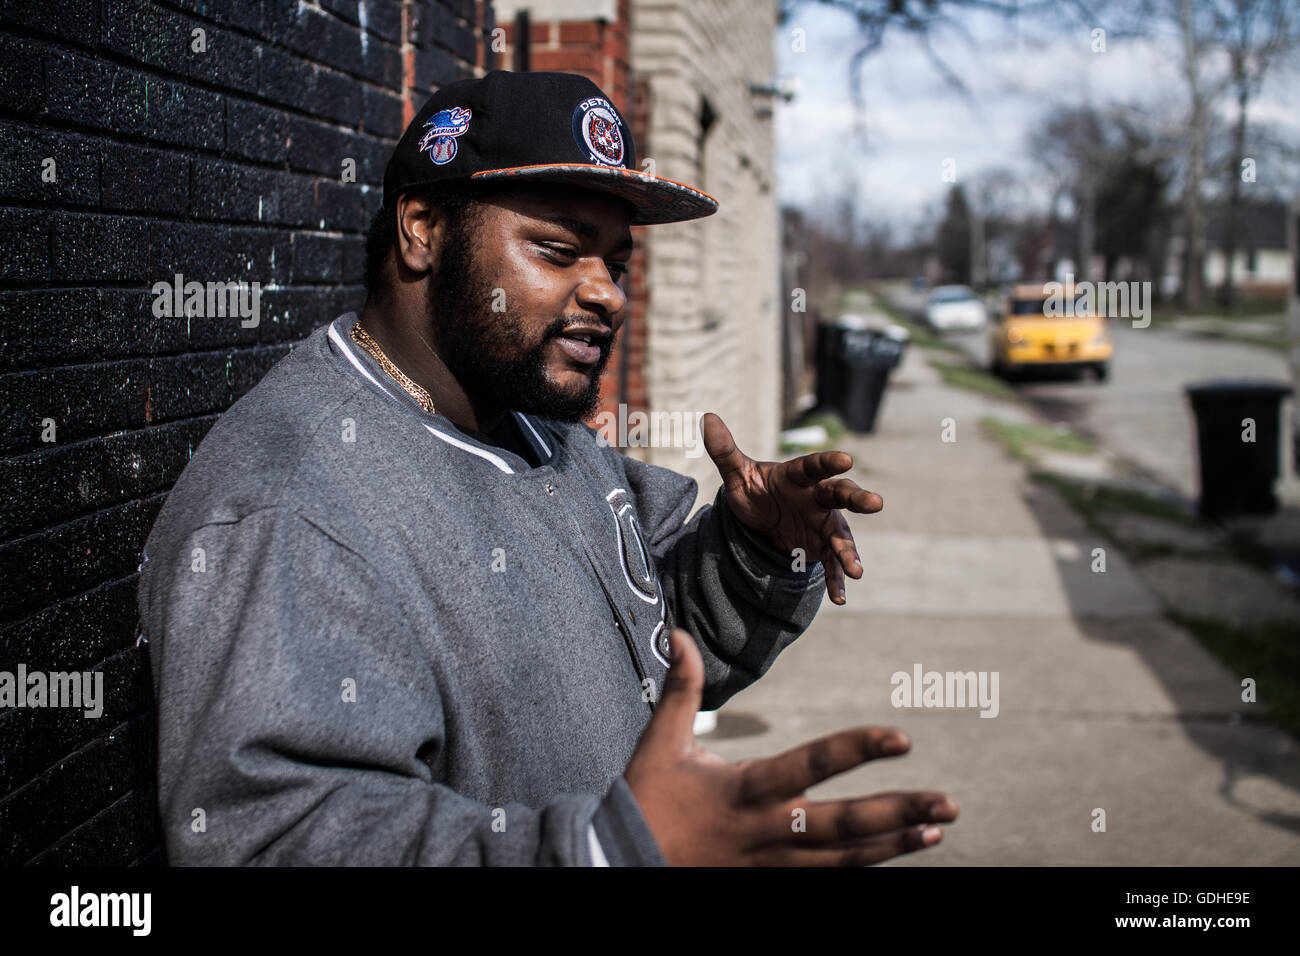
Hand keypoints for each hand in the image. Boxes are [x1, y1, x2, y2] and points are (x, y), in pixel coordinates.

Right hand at [624, 629, 958, 865]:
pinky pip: (827, 879)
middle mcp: (768, 830)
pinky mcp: (771, 883)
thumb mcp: (659, 742)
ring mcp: (773, 864)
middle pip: (843, 824)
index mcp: (745, 789)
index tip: (902, 739)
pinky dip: (865, 868)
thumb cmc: (646, 799)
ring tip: (937, 830)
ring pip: (845, 859)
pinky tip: (897, 855)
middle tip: (948, 804)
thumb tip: (680, 634)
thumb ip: (680, 688)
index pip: (811, 765)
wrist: (624, 865)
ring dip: (894, 844)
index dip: (857, 749)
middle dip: (898, 812)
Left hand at [701, 412, 882, 604]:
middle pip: (840, 496)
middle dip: (857, 499)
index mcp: (798, 476)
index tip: (846, 459)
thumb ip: (725, 450)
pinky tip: (839, 598)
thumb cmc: (755, 491)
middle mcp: (817, 498)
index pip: (814, 467)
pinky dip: (835, 580)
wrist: (760, 520)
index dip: (829, 462)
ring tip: (856, 570)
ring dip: (849, 551)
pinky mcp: (821, 548)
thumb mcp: (737, 474)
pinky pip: (831, 564)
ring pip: (841, 535)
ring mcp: (822, 524)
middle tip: (876, 503)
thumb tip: (707, 418)